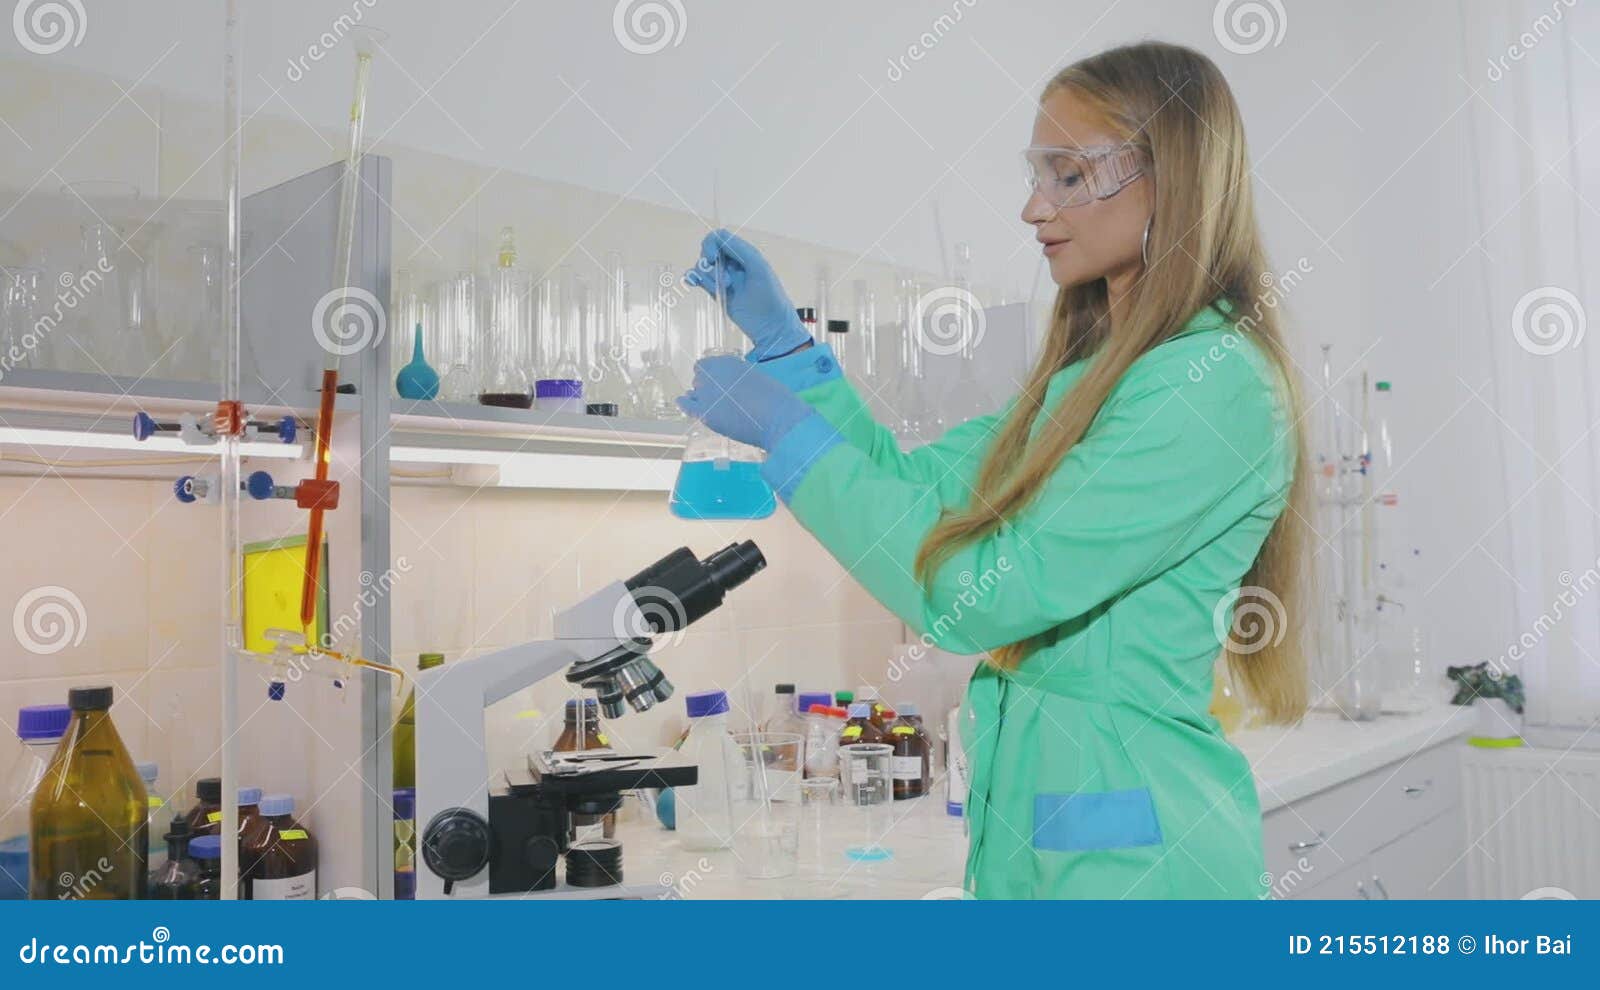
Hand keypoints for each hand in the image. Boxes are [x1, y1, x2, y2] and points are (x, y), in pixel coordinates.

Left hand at [675, 354, 814, 450]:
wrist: (778, 418)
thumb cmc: (776, 399)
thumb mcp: (756, 379)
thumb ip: (738, 380)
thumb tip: (730, 389)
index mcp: (728, 362)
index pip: (708, 365)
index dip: (711, 374)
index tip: (715, 381)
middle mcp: (713, 373)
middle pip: (700, 378)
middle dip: (706, 386)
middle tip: (717, 396)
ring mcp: (707, 393)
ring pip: (694, 392)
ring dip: (699, 396)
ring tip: (707, 402)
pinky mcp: (706, 413)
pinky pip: (688, 406)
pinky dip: (685, 404)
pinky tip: (682, 401)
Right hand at [684, 229, 811, 360]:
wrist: (770, 326)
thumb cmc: (770, 296)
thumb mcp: (759, 267)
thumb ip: (740, 249)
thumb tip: (716, 239)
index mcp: (744, 254)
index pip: (720, 238)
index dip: (711, 244)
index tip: (713, 258)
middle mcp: (732, 264)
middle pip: (708, 251)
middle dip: (710, 263)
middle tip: (726, 281)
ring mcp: (723, 278)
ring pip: (703, 267)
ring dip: (706, 275)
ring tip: (724, 288)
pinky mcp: (717, 293)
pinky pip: (699, 280)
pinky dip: (692, 278)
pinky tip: (691, 282)